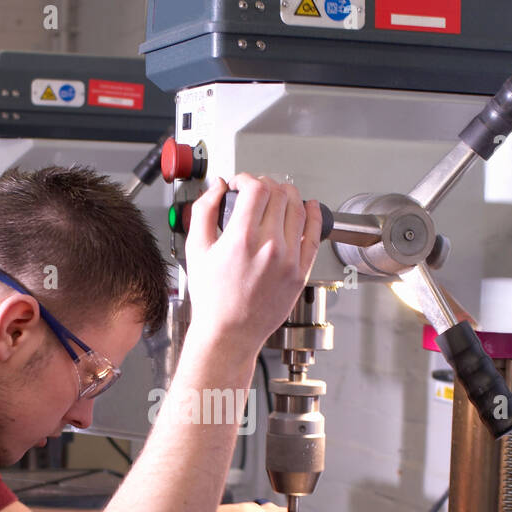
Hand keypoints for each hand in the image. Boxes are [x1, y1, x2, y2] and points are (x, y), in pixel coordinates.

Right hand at [184, 174, 322, 353]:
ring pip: (299, 208)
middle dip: (265, 184)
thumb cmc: (212, 298)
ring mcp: (289, 260)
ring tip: (278, 196)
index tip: (240, 184)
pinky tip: (309, 207)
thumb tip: (218, 187)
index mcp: (241, 239)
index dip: (247, 178)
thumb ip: (204, 211)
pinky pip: (314, 235)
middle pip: (279, 194)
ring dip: (288, 194)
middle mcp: (269, 247)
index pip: (256, 188)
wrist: (230, 333)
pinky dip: (314, 215)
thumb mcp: (196, 250)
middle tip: (256, 190)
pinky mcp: (300, 272)